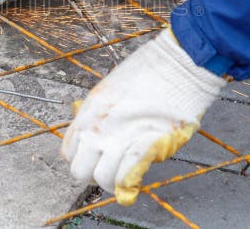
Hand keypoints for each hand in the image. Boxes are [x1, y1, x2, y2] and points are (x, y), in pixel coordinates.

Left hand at [61, 28, 224, 205]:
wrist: (180, 63)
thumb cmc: (150, 72)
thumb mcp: (110, 88)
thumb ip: (98, 112)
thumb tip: (93, 131)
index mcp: (89, 112)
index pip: (68, 152)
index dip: (82, 160)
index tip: (96, 158)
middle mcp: (98, 127)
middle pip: (80, 171)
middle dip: (94, 175)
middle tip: (111, 170)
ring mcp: (121, 137)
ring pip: (102, 179)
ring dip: (114, 181)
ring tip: (126, 174)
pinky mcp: (146, 144)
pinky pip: (126, 176)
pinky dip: (129, 185)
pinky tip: (133, 185)